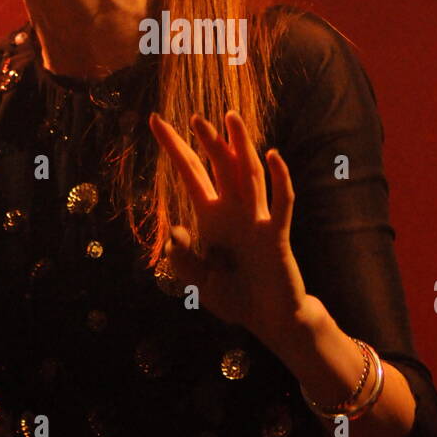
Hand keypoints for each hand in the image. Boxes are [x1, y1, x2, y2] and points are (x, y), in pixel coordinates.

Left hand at [148, 108, 313, 357]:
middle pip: (220, 165)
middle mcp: (233, 210)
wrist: (267, 319)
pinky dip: (279, 178)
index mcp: (210, 216)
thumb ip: (183, 260)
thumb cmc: (233, 297)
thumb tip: (174, 231)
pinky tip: (272, 155)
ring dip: (241, 146)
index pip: (189, 172)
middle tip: (195, 117)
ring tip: (231, 119)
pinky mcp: (276, 234)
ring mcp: (257, 219)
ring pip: (249, 173)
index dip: (173, 147)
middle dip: (208, 141)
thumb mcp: (198, 282)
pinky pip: (280, 202)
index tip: (156, 120)